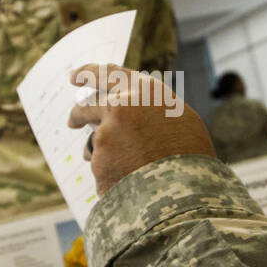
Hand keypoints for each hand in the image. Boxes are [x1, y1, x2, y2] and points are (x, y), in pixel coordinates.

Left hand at [67, 63, 214, 194]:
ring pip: (94, 143)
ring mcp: (106, 134)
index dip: (88, 74)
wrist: (188, 193)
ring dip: (102, 154)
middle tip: (74, 120)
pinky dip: (112, 177)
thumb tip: (132, 113)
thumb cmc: (193, 156)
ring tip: (125, 169)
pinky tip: (132, 186)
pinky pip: (101, 169)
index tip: (75, 76)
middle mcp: (120, 106)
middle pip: (87, 107)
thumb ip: (151, 109)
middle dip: (78, 114)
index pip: (108, 73)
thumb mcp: (180, 119)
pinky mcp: (98, 162)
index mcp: (144, 90)